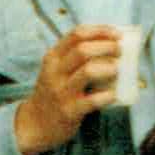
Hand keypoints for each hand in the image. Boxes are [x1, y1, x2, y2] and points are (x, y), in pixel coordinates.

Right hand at [12, 24, 133, 154]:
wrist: (35, 123)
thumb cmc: (54, 92)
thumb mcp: (56, 69)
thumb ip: (75, 56)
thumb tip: (111, 44)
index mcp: (53, 57)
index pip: (77, 34)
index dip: (100, 31)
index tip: (116, 33)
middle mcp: (55, 72)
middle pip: (83, 50)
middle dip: (106, 47)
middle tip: (119, 51)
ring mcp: (61, 92)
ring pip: (88, 71)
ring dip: (108, 68)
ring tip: (116, 70)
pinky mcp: (69, 111)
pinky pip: (92, 101)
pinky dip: (107, 96)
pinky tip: (113, 95)